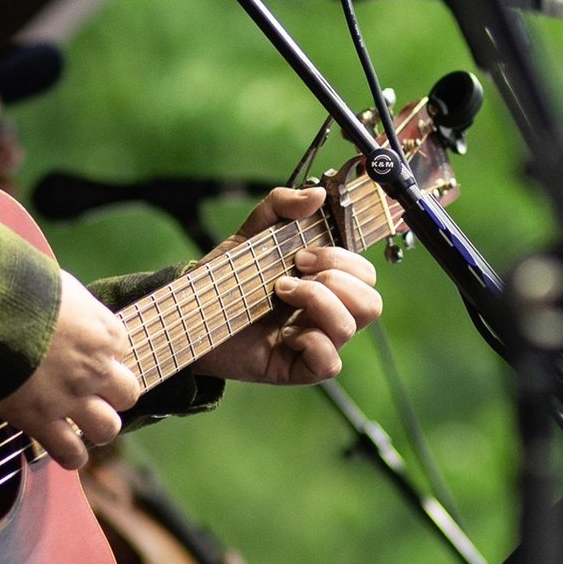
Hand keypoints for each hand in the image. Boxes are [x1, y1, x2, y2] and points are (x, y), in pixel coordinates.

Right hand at [0, 270, 138, 469]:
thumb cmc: (14, 288)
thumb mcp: (56, 286)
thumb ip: (72, 307)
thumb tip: (67, 312)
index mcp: (103, 331)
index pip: (122, 349)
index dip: (102, 353)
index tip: (82, 352)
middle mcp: (95, 367)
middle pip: (127, 393)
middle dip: (110, 393)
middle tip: (88, 390)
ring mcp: (71, 397)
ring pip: (108, 428)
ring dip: (96, 425)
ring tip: (78, 421)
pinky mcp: (42, 420)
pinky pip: (71, 453)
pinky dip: (70, 454)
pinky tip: (63, 446)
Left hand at [193, 186, 380, 383]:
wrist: (191, 310)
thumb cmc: (226, 277)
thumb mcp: (251, 232)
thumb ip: (281, 204)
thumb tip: (318, 194)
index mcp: (325, 284)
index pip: (365, 274)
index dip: (343, 260)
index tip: (302, 254)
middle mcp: (326, 314)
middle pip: (371, 303)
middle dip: (334, 279)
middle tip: (293, 274)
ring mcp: (315, 342)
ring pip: (351, 327)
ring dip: (317, 303)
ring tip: (280, 294)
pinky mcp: (298, 369)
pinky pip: (330, 363)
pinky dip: (311, 342)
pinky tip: (285, 335)